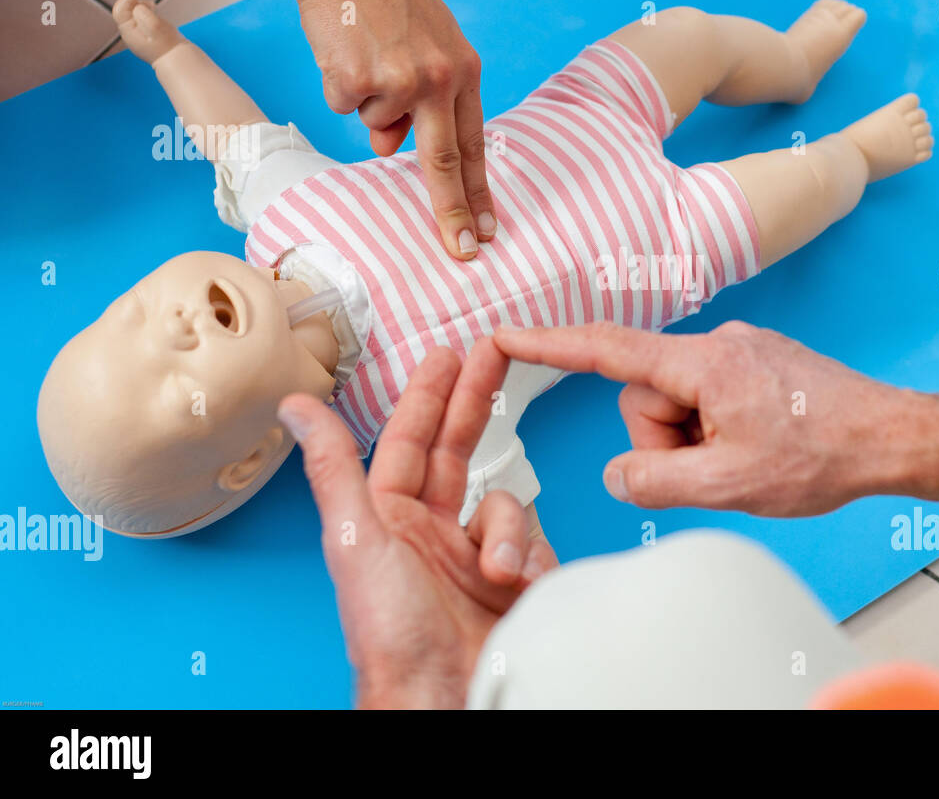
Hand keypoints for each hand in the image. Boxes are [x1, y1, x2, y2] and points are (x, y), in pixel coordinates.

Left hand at [112, 0, 184, 64]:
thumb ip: (144, 14)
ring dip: (143, 8)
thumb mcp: (156, 26)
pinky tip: (155, 15)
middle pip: (126, 12)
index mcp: (128, 32)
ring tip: (154, 9)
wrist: (178, 59)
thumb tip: (138, 7)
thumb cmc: (168, 44)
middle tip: (152, 5)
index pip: (120, 10)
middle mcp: (129, 34)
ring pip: (133, 15)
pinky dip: (146, 14)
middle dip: (137, 4)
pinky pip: (140, 20)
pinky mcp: (145, 35)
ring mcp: (137, 36)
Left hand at [277, 339, 556, 708]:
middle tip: (498, 350)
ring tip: (496, 570)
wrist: (445, 697)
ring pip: (506, 504)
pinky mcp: (514, 581)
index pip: (412, 439)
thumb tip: (295, 408)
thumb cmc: (392, 633)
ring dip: (506, 530)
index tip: (449, 353)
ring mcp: (475, 557)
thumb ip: (333, 466)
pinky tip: (516, 584)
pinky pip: (534, 544)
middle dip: (478, 400)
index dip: (430, 393)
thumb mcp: (357, 537)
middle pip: (460, 450)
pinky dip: (529, 558)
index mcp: (390, 519)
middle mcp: (433, 533)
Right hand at [279, 0, 494, 260]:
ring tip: (366, 52)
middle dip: (452, 212)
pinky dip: (338, 84)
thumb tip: (391, 147)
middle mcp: (437, 78)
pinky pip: (343, 107)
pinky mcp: (355, 77)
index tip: (488, 231)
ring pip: (376, 129)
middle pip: (444, 161)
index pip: (474, 145)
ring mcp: (397, 79)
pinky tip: (344, 48)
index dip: (479, 192)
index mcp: (464, 71)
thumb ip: (426, 99)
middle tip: (463, 250)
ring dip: (366, 101)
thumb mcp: (429, 42)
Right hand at [494, 321, 938, 516]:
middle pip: (646, 396)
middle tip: (718, 470)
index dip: (550, 344)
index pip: (608, 349)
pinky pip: (709, 398)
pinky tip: (761, 447)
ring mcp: (738, 352)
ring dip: (696, 442)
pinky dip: (718, 431)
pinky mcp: (755, 365)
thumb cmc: (820, 456)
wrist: (891, 436)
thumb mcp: (728, 485)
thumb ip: (655, 481)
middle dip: (667, 442)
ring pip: (678, 403)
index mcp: (702, 364)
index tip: (505, 334)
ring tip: (746, 460)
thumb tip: (619, 474)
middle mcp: (716, 345)